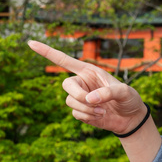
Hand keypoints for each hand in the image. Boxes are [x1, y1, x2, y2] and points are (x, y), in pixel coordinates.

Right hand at [27, 40, 147, 134]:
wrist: (130, 118)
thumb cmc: (129, 99)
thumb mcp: (124, 92)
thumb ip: (109, 92)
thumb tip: (89, 99)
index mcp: (89, 71)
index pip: (64, 60)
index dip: (47, 52)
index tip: (30, 43)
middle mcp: (82, 83)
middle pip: (66, 85)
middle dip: (78, 95)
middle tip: (92, 102)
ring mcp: (80, 98)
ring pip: (70, 101)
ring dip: (86, 108)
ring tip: (102, 111)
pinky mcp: (81, 112)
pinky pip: (75, 113)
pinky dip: (87, 116)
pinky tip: (99, 116)